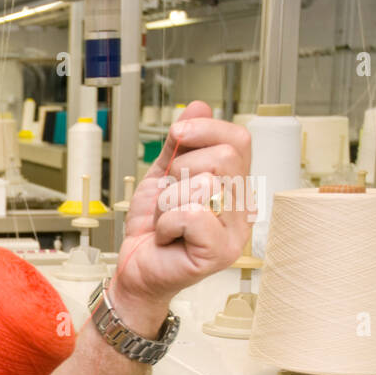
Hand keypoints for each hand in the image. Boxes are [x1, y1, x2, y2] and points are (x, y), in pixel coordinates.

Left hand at [113, 101, 253, 325]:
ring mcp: (235, 232)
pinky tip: (167, 236)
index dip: (204, 129)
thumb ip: (179, 144)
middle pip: (223, 158)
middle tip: (169, 197)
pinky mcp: (220, 252)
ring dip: (168, 202)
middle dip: (180, 172)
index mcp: (234, 185)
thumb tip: (197, 107)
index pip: (238, 139)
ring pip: (203, 186)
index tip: (177, 138)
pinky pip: (192, 214)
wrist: (132, 267)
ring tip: (166, 221)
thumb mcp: (162, 176)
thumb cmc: (151, 229)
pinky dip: (167, 222)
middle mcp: (242, 207)